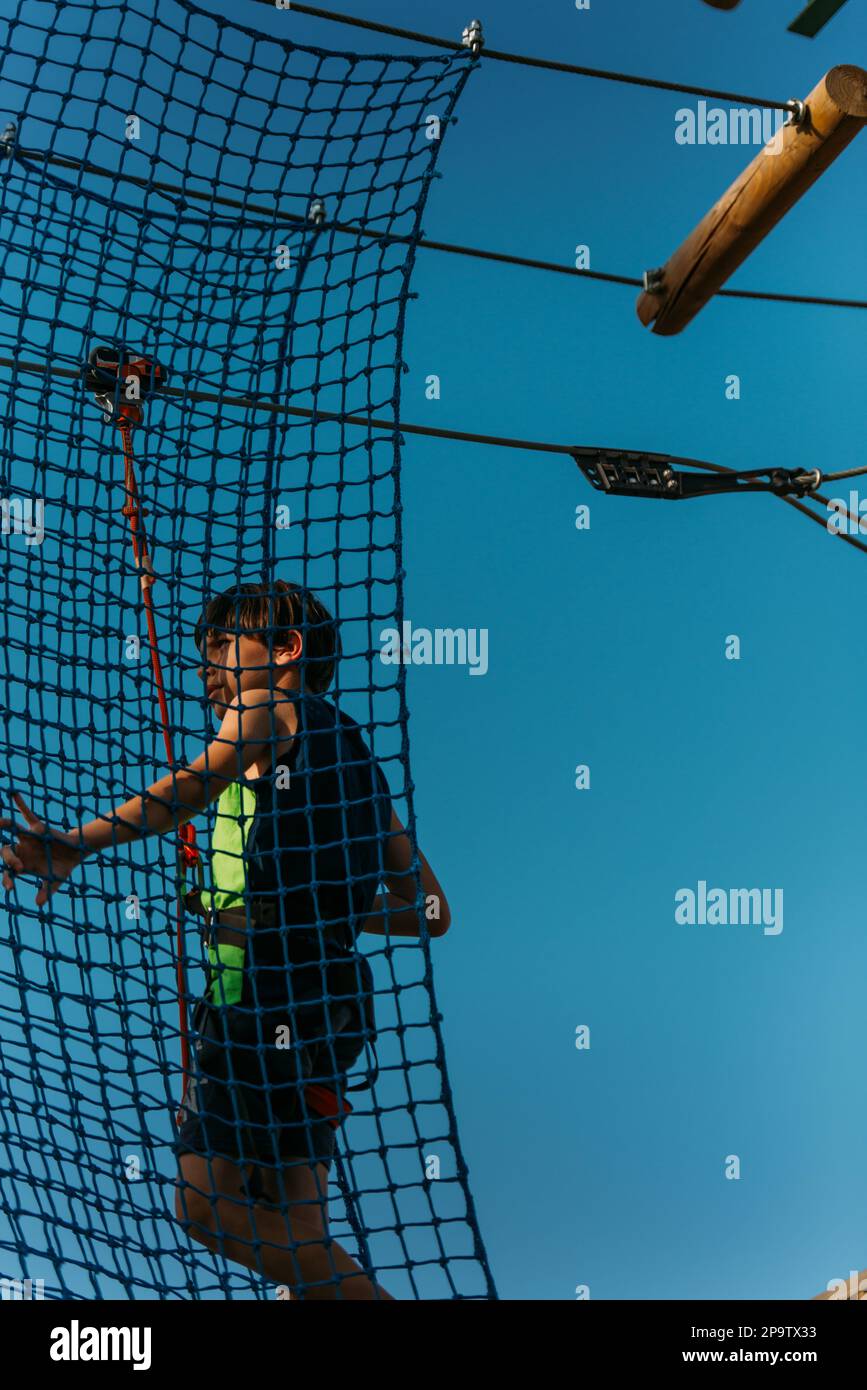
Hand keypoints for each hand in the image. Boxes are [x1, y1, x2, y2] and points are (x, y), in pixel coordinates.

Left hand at [0, 792, 83, 906]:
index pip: (8, 871)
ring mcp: (28, 837)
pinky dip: (21, 804)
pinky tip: (13, 794)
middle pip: (6, 851)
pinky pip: (28, 814)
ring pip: (12, 829)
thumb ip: (46, 891)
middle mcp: (21, 849)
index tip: (11, 887)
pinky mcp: (38, 827)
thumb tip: (38, 904)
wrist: (75, 854)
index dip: (6, 879)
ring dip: (4, 824)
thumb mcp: (54, 882)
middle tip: (18, 867)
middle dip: (9, 859)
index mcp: (22, 864)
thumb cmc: (61, 868)